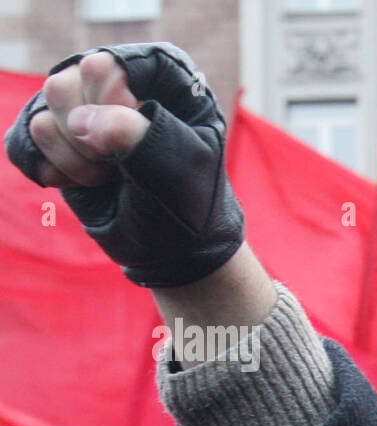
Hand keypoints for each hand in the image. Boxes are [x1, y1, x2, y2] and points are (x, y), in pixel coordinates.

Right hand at [4, 42, 244, 287]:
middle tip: (125, 166)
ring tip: (112, 177)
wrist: (169, 247)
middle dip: (92, 140)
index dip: (112, 105)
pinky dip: (55, 170)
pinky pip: (26, 138)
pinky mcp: (57, 133)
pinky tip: (87, 182)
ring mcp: (83, 105)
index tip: (137, 138)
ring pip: (44, 113)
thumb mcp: (178, 173)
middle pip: (65, 84)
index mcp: (162, 77)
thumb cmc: (187, 206)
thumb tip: (83, 122)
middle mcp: (117, 81)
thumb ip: (137, 136)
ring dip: (77, 160)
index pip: (110, 66)